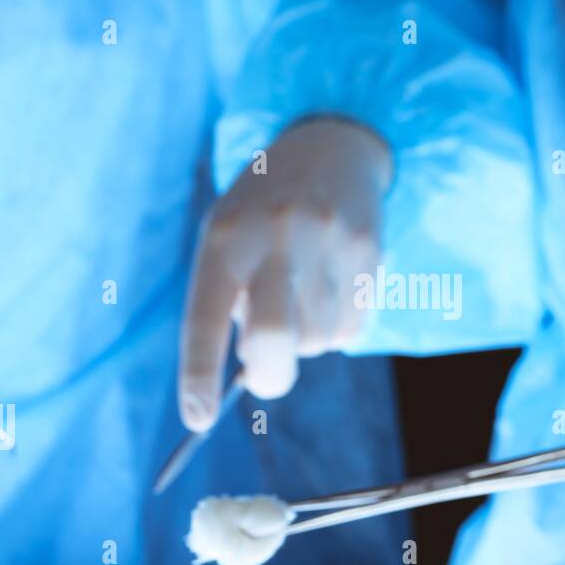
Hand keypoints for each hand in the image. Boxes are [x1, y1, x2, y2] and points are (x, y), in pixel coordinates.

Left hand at [179, 118, 392, 430]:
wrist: (327, 146)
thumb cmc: (257, 215)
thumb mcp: (224, 242)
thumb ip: (228, 303)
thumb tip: (255, 371)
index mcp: (223, 239)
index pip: (204, 320)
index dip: (198, 376)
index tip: (197, 418)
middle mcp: (274, 236)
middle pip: (273, 338)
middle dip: (269, 376)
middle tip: (265, 378)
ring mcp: (326, 240)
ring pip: (316, 340)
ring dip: (305, 341)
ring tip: (299, 297)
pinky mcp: (368, 249)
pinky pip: (351, 327)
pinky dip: (336, 325)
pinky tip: (329, 285)